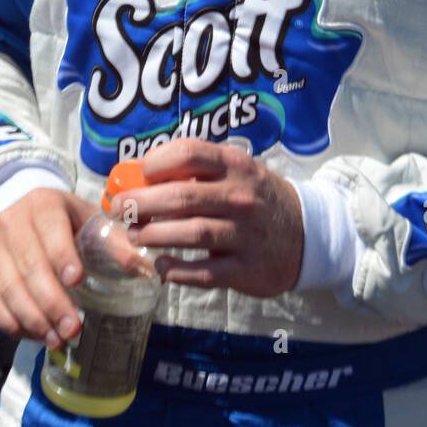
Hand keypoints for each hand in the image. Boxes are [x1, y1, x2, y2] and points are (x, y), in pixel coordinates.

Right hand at [0, 188, 150, 346]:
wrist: (28, 216)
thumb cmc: (68, 222)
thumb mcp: (92, 222)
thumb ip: (117, 243)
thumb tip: (147, 269)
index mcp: (42, 203)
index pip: (49, 228)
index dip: (62, 255)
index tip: (78, 281)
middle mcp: (11, 221)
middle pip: (27, 265)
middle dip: (51, 301)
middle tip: (73, 327)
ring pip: (6, 287)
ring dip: (32, 318)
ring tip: (57, 339)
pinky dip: (10, 323)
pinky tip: (34, 336)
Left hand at [110, 138, 304, 297]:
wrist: (307, 234)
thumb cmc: (257, 198)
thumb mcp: (237, 172)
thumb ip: (198, 170)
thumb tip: (141, 174)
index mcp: (235, 166)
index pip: (189, 153)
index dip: (154, 163)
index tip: (136, 175)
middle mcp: (241, 197)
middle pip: (182, 197)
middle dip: (141, 204)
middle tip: (119, 210)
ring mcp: (245, 235)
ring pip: (191, 233)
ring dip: (154, 236)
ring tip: (135, 237)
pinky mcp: (246, 270)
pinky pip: (204, 272)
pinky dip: (176, 270)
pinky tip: (160, 265)